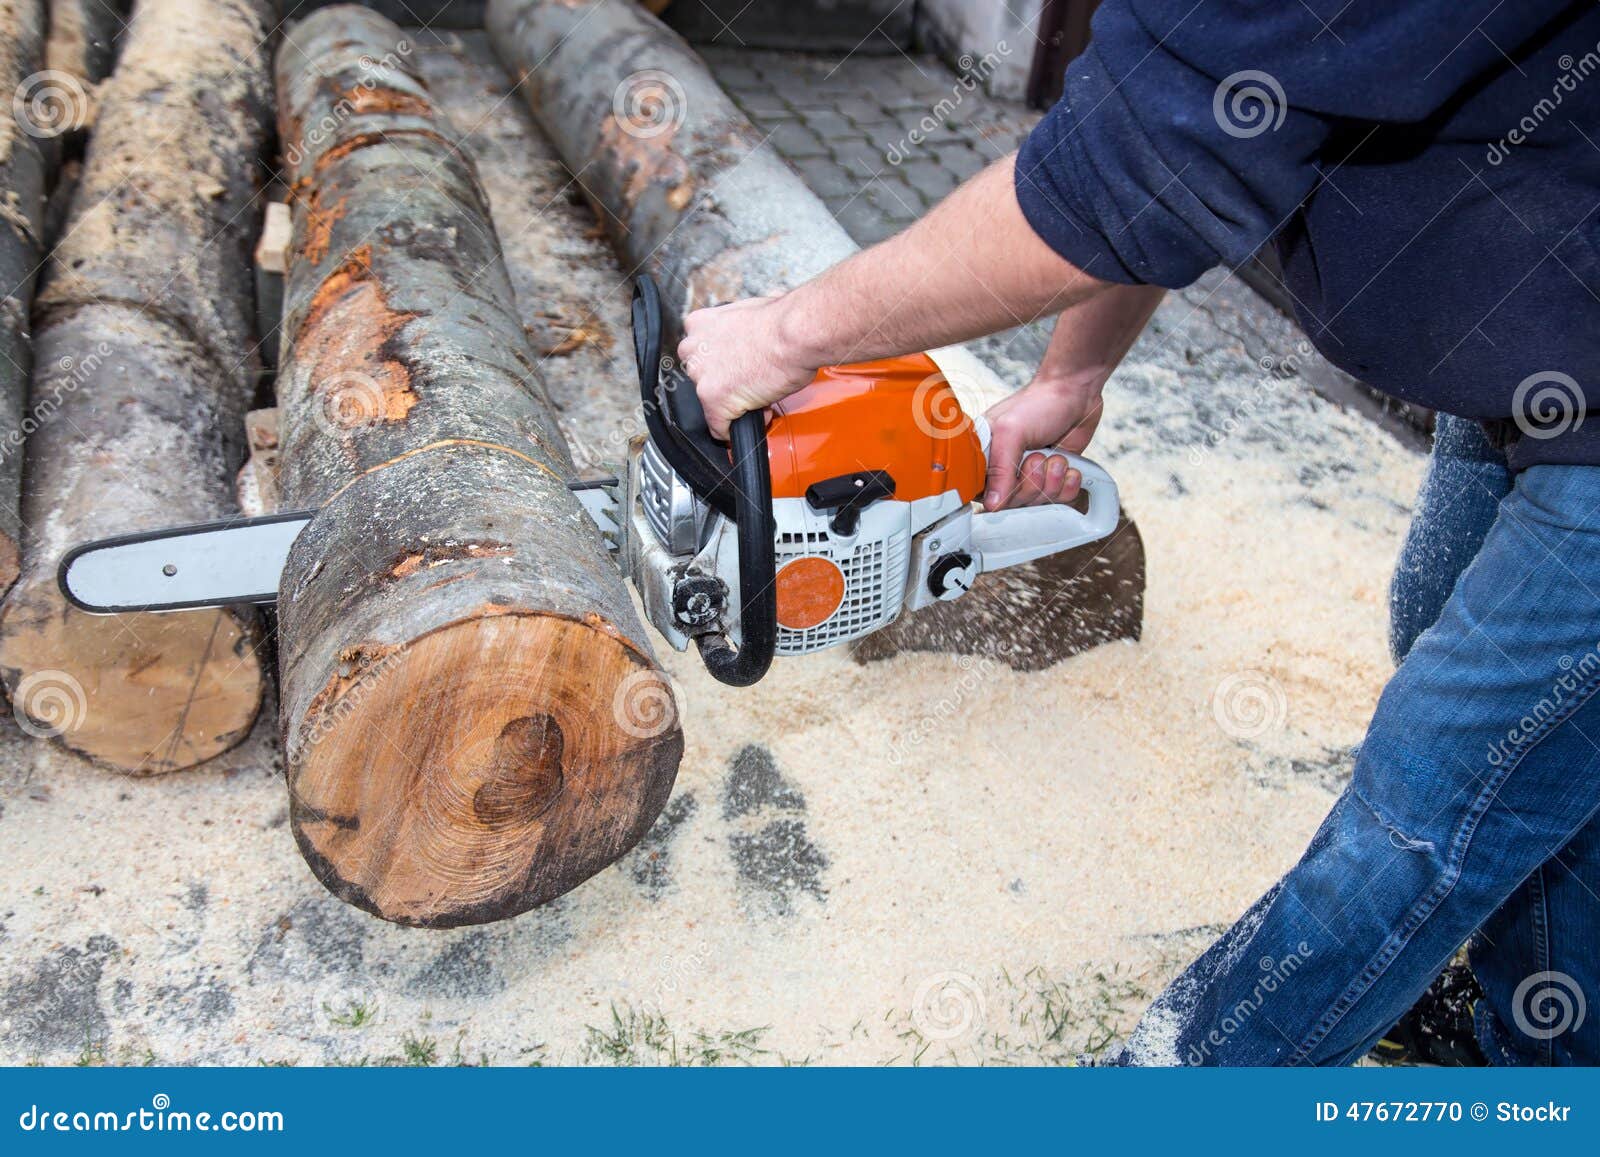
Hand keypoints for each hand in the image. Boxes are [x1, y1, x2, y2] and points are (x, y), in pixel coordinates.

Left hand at [678, 295, 818, 439]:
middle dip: (728, 384)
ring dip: (734, 405)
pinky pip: (719, 427)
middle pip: (703, 378)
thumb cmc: (782, 322)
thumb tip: (747, 341)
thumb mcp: (748, 315)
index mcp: (700, 324)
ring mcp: (702, 376)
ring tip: (761, 397)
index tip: (740, 368)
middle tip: (754, 383)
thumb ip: (736, 331)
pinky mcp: (714, 401)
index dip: (724, 364)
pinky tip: (756, 416)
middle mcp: (694, 350)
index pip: (701, 353)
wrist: (794, 333)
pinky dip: (735, 429)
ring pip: (711, 402)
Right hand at [982, 377, 1103, 510]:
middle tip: (1038, 458)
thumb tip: (992, 504)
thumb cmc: (1038, 402)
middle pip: (1012, 504)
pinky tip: (1068, 467)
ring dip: (1052, 483)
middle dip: (1032, 484)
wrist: (1075, 392)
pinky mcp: (1052, 478)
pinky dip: (1068, 486)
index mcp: (984, 455)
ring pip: (1037, 503)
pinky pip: (1059, 500)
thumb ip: (999, 469)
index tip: (1014, 478)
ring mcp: (1029, 475)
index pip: (982, 494)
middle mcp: (1005, 468)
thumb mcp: (1011, 432)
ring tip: (1056, 458)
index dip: (1000, 494)